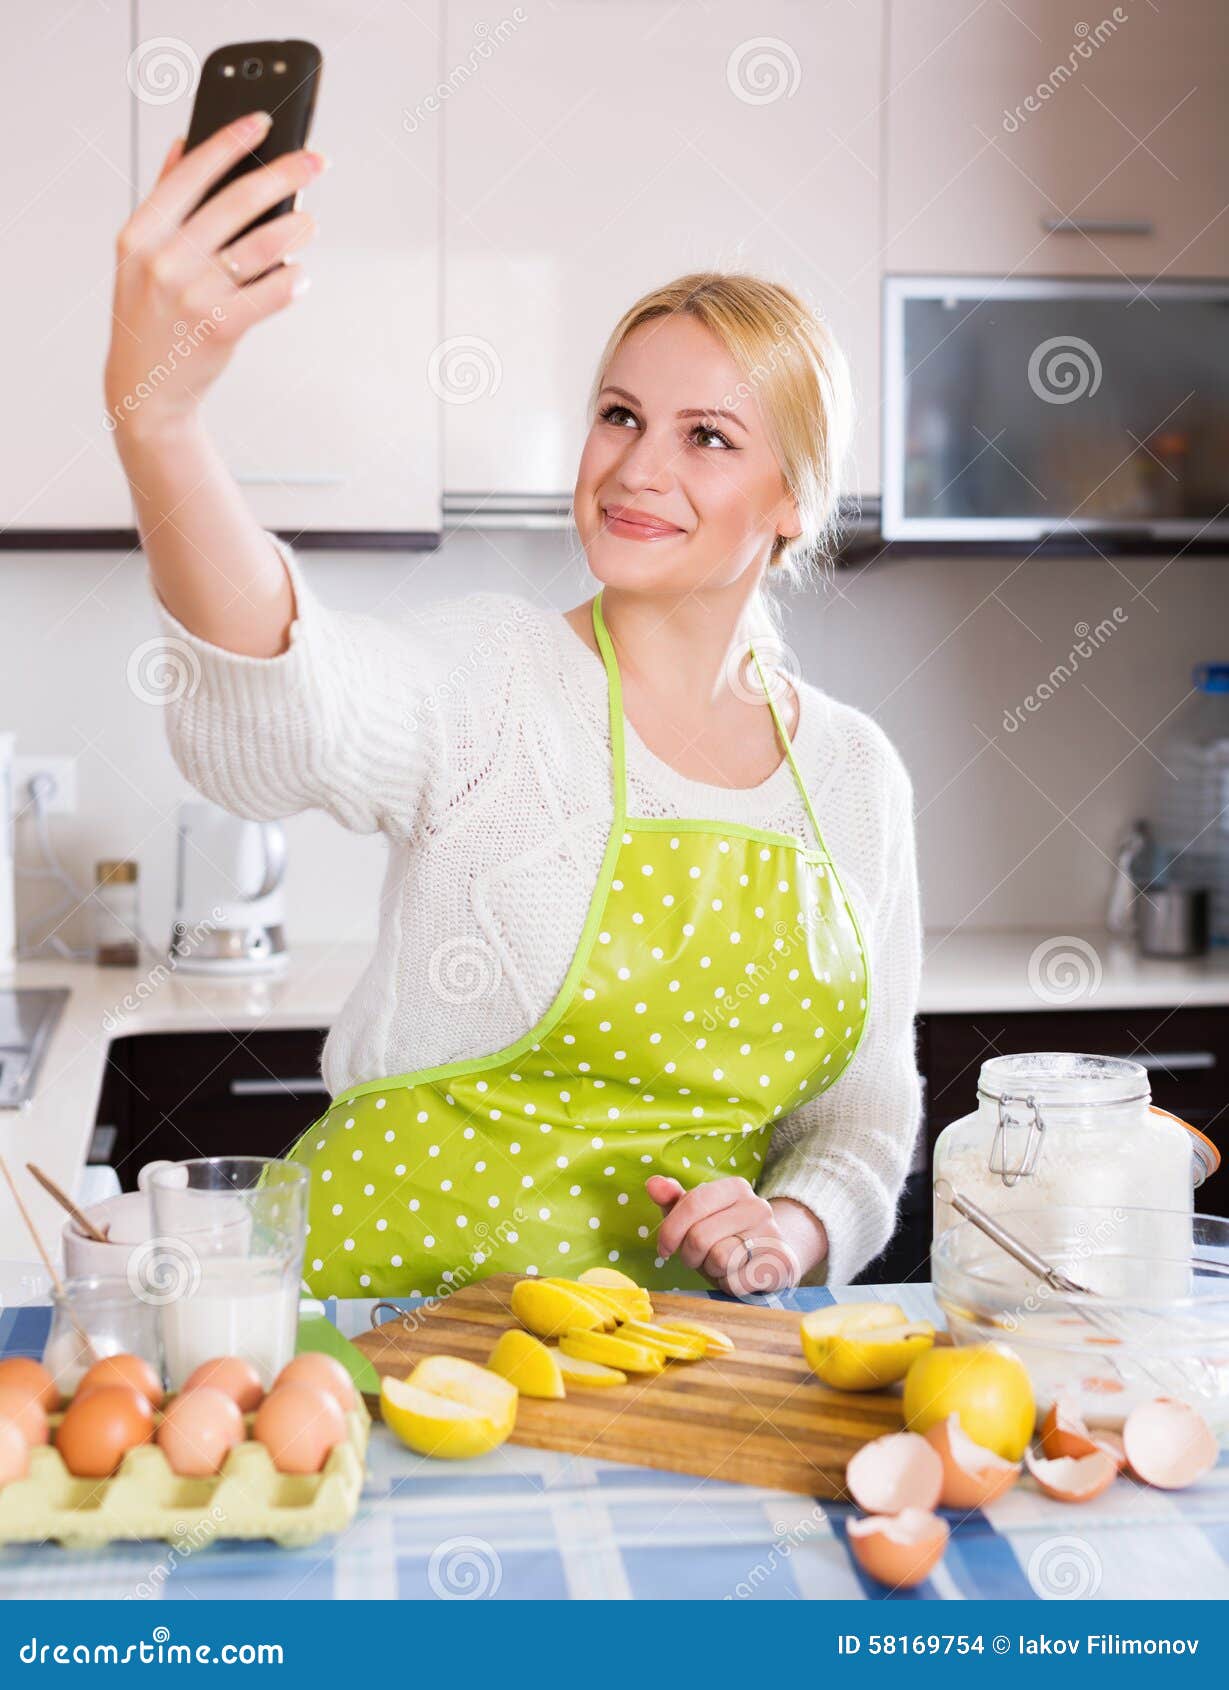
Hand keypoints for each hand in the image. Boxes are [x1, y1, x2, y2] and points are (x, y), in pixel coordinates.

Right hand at [105, 113, 321, 443]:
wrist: (147, 390)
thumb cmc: (150, 318)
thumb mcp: (139, 258)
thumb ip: (162, 202)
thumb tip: (182, 144)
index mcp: (140, 233)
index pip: (191, 173)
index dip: (230, 142)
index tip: (262, 122)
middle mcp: (164, 259)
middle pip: (237, 202)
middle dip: (285, 174)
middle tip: (316, 161)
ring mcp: (193, 294)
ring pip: (264, 245)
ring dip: (297, 227)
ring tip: (309, 222)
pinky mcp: (222, 326)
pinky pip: (275, 291)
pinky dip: (294, 278)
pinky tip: (299, 275)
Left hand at [645, 1175, 826, 1294]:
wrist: (770, 1257)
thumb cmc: (724, 1235)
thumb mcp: (697, 1217)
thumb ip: (673, 1200)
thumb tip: (652, 1184)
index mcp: (735, 1187)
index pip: (693, 1203)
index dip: (670, 1230)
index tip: (663, 1249)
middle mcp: (757, 1206)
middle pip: (700, 1236)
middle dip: (689, 1255)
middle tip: (696, 1258)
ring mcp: (772, 1235)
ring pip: (719, 1259)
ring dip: (710, 1269)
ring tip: (719, 1265)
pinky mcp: (780, 1265)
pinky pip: (736, 1281)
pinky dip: (728, 1284)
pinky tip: (736, 1276)